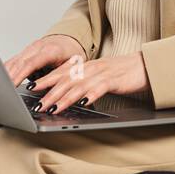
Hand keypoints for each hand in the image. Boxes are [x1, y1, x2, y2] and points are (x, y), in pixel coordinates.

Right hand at [3, 35, 84, 87]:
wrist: (69, 40)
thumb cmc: (72, 54)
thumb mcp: (71, 66)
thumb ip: (60, 77)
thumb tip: (50, 92)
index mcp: (50, 51)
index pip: (31, 63)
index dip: (21, 75)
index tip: (13, 85)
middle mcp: (37, 47)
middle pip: (19, 62)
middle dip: (10, 77)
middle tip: (3, 90)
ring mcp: (30, 49)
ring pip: (14, 61)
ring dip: (6, 74)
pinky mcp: (25, 52)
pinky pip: (13, 60)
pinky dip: (6, 69)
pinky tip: (1, 77)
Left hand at [27, 53, 150, 115]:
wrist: (144, 65)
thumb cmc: (120, 73)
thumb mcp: (97, 76)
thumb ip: (82, 82)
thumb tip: (65, 94)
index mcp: (84, 66)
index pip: (60, 73)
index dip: (44, 80)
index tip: (30, 88)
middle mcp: (90, 68)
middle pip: (65, 80)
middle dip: (49, 93)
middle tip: (37, 104)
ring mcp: (101, 73)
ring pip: (78, 85)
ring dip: (64, 98)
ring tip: (53, 108)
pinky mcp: (114, 80)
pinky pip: (99, 88)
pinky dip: (89, 95)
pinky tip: (82, 103)